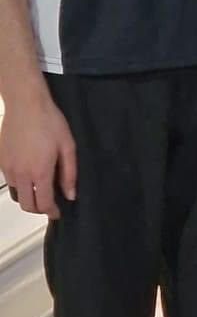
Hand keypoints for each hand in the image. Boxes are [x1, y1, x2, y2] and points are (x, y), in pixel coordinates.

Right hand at [0, 94, 76, 217]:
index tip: (57, 212)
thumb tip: (70, 195)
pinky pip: (9, 180)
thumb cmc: (49, 122)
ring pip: (16, 194)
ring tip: (38, 188)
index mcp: (40, 172)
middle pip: (27, 205)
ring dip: (27, 196)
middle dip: (38, 208)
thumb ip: (69, 174)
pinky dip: (18, 183)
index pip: (43, 204)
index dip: (51, 212)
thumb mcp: (68, 146)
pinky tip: (27, 173)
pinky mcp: (0, 160)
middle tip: (48, 203)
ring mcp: (8, 168)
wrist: (25, 104)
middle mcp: (21, 174)